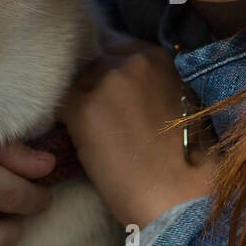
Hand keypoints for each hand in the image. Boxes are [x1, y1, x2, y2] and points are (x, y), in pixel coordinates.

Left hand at [60, 31, 219, 232]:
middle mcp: (132, 60)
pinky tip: (74, 141)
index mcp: (158, 57)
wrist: (180, 196)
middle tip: (99, 117)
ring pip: (75, 83)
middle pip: (94, 63)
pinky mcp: (83, 108)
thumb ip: (149, 82)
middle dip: (94, 85)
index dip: (110, 73)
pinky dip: (64, 123)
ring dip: (78, 103)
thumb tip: (120, 83)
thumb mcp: (175, 100)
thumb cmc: (185, 159)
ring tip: (88, 132)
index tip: (110, 95)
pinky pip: (60, 107)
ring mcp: (107, 81)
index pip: (117, 49)